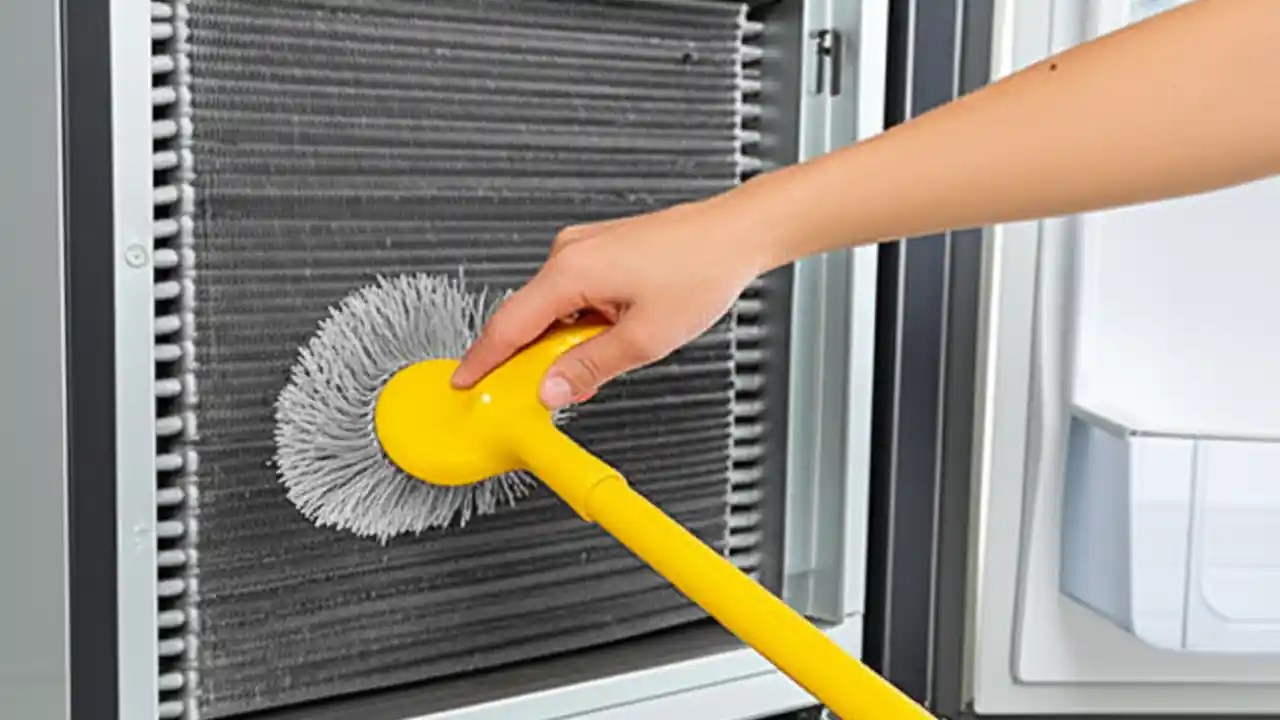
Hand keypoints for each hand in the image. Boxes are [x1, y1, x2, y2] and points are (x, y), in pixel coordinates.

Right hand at [451, 192, 774, 408]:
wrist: (735, 234)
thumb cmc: (700, 271)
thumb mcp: (644, 339)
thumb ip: (589, 368)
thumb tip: (551, 391)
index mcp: (571, 270)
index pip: (508, 325)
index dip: (482, 361)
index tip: (464, 384)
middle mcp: (569, 252)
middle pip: (526, 318)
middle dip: (527, 360)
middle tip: (535, 396)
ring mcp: (583, 248)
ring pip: (552, 309)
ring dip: (561, 343)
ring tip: (597, 365)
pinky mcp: (598, 250)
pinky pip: (571, 295)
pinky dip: (577, 324)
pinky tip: (606, 340)